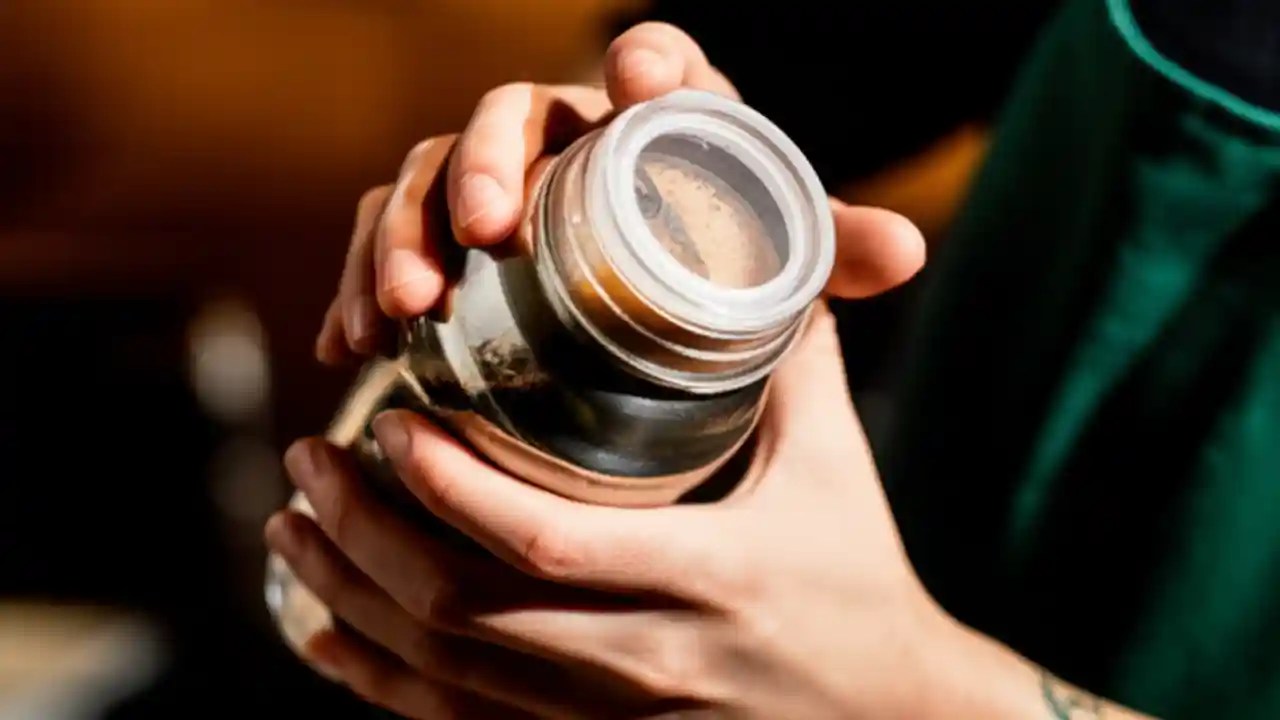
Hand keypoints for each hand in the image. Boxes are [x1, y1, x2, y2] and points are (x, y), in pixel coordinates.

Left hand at [268, 302, 950, 718]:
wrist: (887, 715)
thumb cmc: (861, 578)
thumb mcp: (836, 462)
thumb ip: (789, 355)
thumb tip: (745, 251)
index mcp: (705, 580)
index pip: (543, 541)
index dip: (448, 483)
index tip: (388, 419)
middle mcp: (643, 660)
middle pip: (462, 612)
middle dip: (363, 534)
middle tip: (309, 458)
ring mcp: (606, 717)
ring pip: (441, 674)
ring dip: (348, 599)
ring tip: (288, 528)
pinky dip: (376, 681)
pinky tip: (323, 635)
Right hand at [314, 21, 925, 363]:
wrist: (630, 278)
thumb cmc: (700, 249)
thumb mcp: (764, 255)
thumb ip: (826, 248)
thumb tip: (909, 255)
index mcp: (648, 118)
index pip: (653, 64)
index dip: (649, 63)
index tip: (638, 78)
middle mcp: (560, 132)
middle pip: (508, 115)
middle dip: (487, 162)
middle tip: (486, 225)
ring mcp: (487, 177)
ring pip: (422, 176)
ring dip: (401, 237)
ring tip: (404, 310)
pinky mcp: (433, 230)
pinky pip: (377, 235)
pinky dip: (359, 286)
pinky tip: (350, 343)